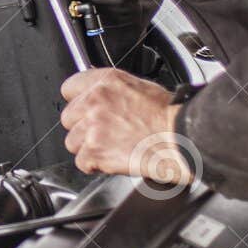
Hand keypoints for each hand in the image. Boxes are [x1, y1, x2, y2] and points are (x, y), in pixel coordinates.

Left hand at [59, 68, 192, 183]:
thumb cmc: (168, 116)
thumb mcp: (140, 88)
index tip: (83, 110)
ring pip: (72, 142)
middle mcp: (95, 101)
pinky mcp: (94, 151)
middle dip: (81, 128)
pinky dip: (94, 165)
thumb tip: (100, 96)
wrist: (179, 138)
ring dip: (87, 148)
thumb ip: (112, 91)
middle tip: (102, 134)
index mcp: (106, 82)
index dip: (77, 102)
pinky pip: (81, 162)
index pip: (70, 88)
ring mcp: (92, 127)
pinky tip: (112, 159)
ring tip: (111, 148)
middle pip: (68, 118)